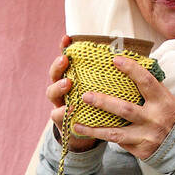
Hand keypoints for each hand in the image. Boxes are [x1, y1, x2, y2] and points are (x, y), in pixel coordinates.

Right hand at [46, 33, 97, 151]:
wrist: (88, 135)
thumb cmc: (98, 109)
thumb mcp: (101, 90)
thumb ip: (105, 76)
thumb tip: (123, 56)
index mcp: (72, 77)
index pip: (67, 59)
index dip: (64, 48)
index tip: (68, 38)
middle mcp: (62, 89)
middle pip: (54, 74)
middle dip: (58, 66)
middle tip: (65, 60)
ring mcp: (59, 103)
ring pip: (51, 93)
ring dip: (58, 86)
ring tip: (68, 83)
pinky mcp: (61, 120)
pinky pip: (58, 115)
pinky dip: (63, 112)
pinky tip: (69, 110)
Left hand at [73, 54, 174, 160]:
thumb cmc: (170, 115)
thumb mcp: (165, 98)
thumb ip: (149, 87)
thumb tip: (127, 65)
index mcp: (162, 101)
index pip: (146, 81)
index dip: (131, 69)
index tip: (115, 59)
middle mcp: (154, 118)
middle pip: (125, 109)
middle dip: (103, 102)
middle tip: (85, 95)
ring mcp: (146, 136)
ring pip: (116, 133)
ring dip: (94, 129)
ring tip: (76, 124)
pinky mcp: (140, 150)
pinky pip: (118, 143)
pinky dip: (103, 137)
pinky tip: (88, 133)